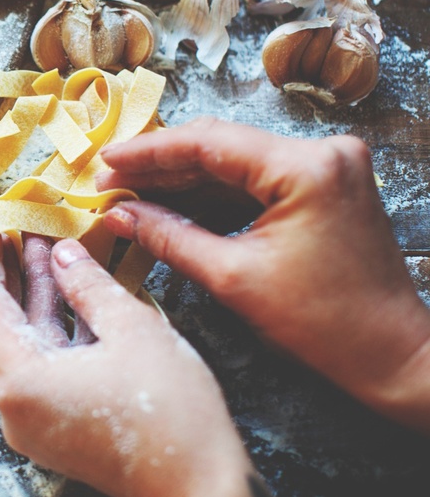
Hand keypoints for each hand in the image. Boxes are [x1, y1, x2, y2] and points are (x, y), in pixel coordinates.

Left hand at [0, 233, 255, 496]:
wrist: (201, 489)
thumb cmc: (171, 414)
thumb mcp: (132, 329)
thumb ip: (88, 285)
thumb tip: (61, 251)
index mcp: (20, 380)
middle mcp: (15, 404)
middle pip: (1, 324)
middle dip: (13, 272)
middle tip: (19, 224)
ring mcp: (34, 418)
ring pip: (25, 343)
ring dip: (38, 296)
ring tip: (47, 244)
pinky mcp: (57, 425)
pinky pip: (44, 364)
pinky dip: (55, 327)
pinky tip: (70, 290)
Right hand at [97, 117, 429, 431]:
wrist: (391, 353)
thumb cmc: (323, 323)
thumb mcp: (233, 278)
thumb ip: (170, 237)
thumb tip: (119, 214)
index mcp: (306, 167)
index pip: (209, 143)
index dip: (148, 152)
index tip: (105, 162)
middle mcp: (322, 152)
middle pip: (221, 146)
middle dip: (160, 166)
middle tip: (109, 184)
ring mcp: (327, 166)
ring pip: (235, 163)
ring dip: (183, 181)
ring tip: (130, 198)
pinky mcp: (324, 185)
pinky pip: (255, 181)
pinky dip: (213, 195)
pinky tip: (170, 207)